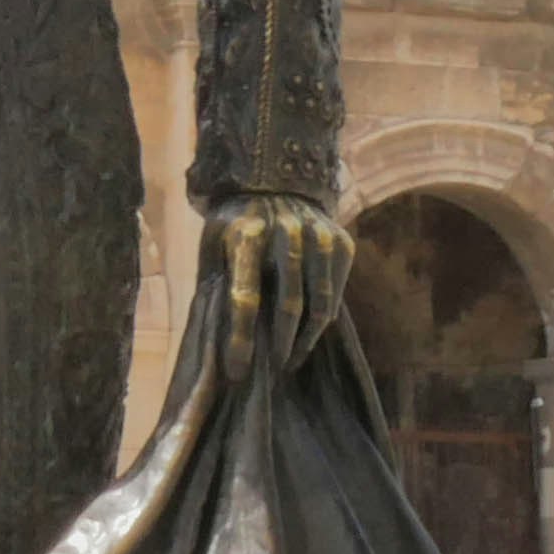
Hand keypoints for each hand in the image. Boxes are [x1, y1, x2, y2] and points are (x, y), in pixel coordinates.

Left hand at [199, 191, 350, 392]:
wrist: (275, 181)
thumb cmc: (234, 227)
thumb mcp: (212, 248)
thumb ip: (214, 288)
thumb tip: (212, 345)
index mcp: (245, 234)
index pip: (243, 296)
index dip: (240, 339)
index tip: (237, 372)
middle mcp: (287, 231)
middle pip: (288, 304)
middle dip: (280, 346)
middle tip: (273, 371)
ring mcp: (320, 235)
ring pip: (319, 305)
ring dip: (305, 340)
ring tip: (290, 360)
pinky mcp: (342, 242)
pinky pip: (335, 295)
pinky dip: (321, 319)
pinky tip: (307, 333)